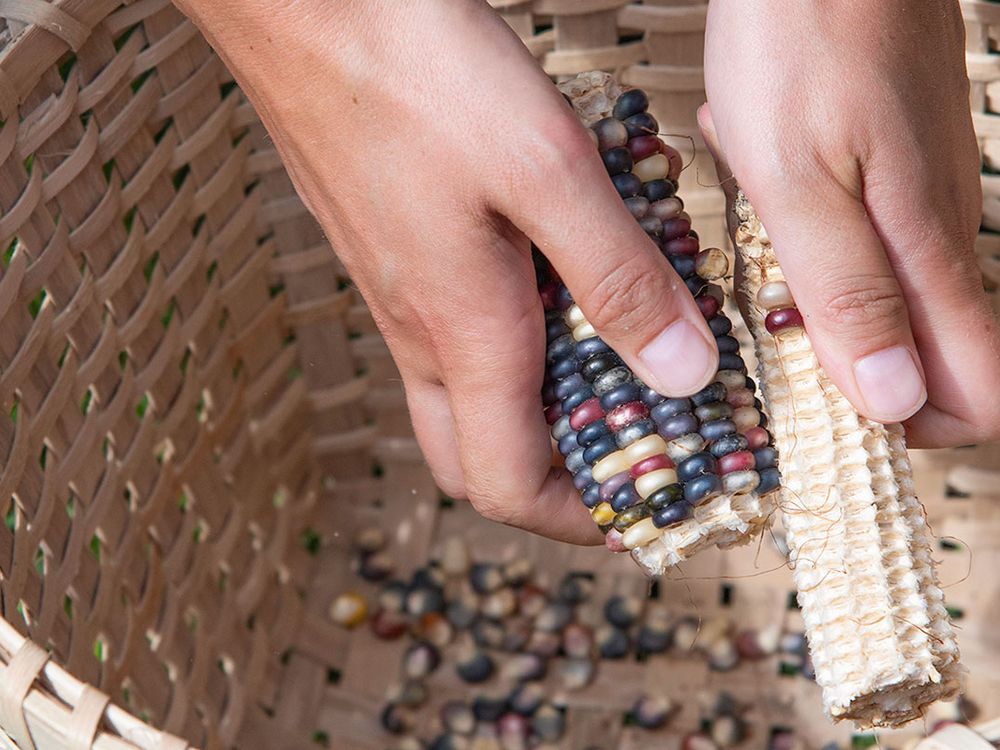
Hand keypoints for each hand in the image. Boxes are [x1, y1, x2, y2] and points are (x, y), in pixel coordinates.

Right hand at [178, 0, 721, 542]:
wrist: (307, 12)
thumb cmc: (415, 75)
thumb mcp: (548, 171)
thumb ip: (618, 278)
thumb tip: (682, 373)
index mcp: (461, 333)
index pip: (507, 486)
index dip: (579, 520)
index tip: (641, 509)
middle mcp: (420, 332)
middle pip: (475, 461)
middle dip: (551, 481)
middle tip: (623, 454)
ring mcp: (398, 296)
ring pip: (463, 399)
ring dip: (534, 411)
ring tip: (610, 370)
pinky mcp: (393, 253)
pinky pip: (449, 336)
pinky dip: (509, 347)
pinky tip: (555, 286)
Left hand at [702, 0, 999, 447]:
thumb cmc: (803, 42)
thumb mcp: (797, 183)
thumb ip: (848, 292)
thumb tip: (892, 401)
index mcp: (925, 256)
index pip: (975, 394)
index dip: (913, 430)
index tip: (834, 424)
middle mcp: (940, 238)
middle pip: (938, 361)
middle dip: (859, 381)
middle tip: (779, 353)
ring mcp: (923, 203)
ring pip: (898, 306)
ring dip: (831, 318)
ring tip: (767, 280)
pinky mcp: (895, 174)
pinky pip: (872, 248)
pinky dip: (819, 257)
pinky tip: (773, 222)